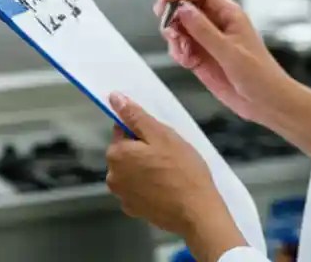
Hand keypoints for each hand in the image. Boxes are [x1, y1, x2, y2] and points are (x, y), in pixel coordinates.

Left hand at [105, 93, 246, 261]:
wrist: (197, 212)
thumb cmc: (182, 170)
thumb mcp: (162, 135)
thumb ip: (135, 116)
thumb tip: (114, 98)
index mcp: (117, 154)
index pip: (122, 130)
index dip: (142, 131)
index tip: (161, 138)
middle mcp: (113, 176)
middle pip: (126, 152)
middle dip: (143, 150)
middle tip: (169, 154)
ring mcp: (122, 196)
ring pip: (132, 171)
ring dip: (145, 168)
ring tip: (170, 172)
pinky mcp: (134, 210)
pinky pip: (138, 189)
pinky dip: (148, 186)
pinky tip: (167, 188)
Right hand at [156, 0, 292, 123]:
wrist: (266, 102)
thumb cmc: (260, 75)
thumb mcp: (230, 52)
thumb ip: (204, 30)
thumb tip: (183, 9)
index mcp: (230, 14)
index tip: (165, 2)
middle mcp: (217, 24)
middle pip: (186, 7)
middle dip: (173, 16)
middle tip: (170, 30)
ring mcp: (208, 41)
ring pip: (181, 28)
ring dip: (175, 38)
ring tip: (183, 52)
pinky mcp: (202, 58)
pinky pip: (182, 48)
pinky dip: (178, 53)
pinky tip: (187, 62)